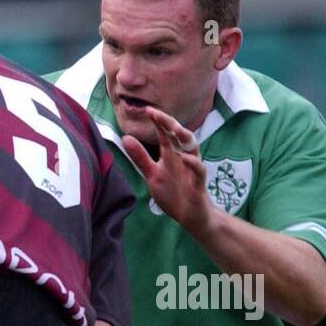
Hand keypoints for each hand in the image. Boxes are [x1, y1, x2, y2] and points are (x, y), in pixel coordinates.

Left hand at [121, 106, 210, 233]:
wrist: (190, 215)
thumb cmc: (173, 192)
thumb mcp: (152, 174)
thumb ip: (140, 157)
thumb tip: (126, 137)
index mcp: (171, 155)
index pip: (164, 134)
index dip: (158, 122)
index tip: (147, 110)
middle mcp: (183, 157)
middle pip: (178, 136)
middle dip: (168, 124)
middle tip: (156, 113)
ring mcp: (192, 168)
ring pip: (192, 148)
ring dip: (184, 137)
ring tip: (173, 128)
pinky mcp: (199, 182)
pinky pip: (198, 169)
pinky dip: (193, 163)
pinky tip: (185, 158)